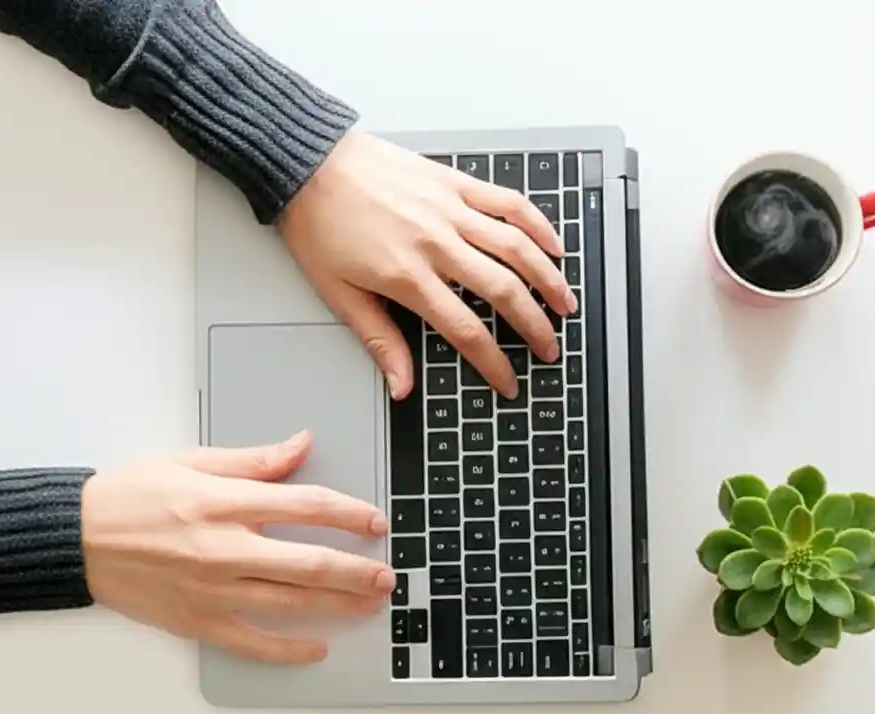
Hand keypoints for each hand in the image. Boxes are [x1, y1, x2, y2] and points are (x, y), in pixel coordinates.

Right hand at [80, 430, 392, 664]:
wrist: (74, 536)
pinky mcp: (195, 619)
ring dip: (337, 604)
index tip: (375, 521)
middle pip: (308, 562)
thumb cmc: (129, 495)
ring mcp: (211, 588)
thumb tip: (302, 444)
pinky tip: (316, 647)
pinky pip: (251, 640)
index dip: (349, 514)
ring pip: (290, 601)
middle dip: (356, 569)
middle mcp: (223, 548)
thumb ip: (254, 459)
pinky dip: (286, 649)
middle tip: (386, 573)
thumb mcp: (193, 460)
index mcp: (225, 502)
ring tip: (368, 602)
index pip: (306, 506)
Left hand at [278, 130, 577, 399]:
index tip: (509, 383)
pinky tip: (553, 245)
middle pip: (504, 292)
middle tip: (549, 349)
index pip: (466, 331)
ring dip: (548, 279)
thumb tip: (401, 386)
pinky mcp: (454, 183)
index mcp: (407, 277)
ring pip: (516, 248)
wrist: (308, 165)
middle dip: (534, 327)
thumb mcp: (339, 294)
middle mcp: (436, 244)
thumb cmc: (318, 227)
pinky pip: (508, 203)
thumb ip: (380, 341)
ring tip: (565, 303)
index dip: (494, 364)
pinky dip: (537, 224)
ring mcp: (449, 210)